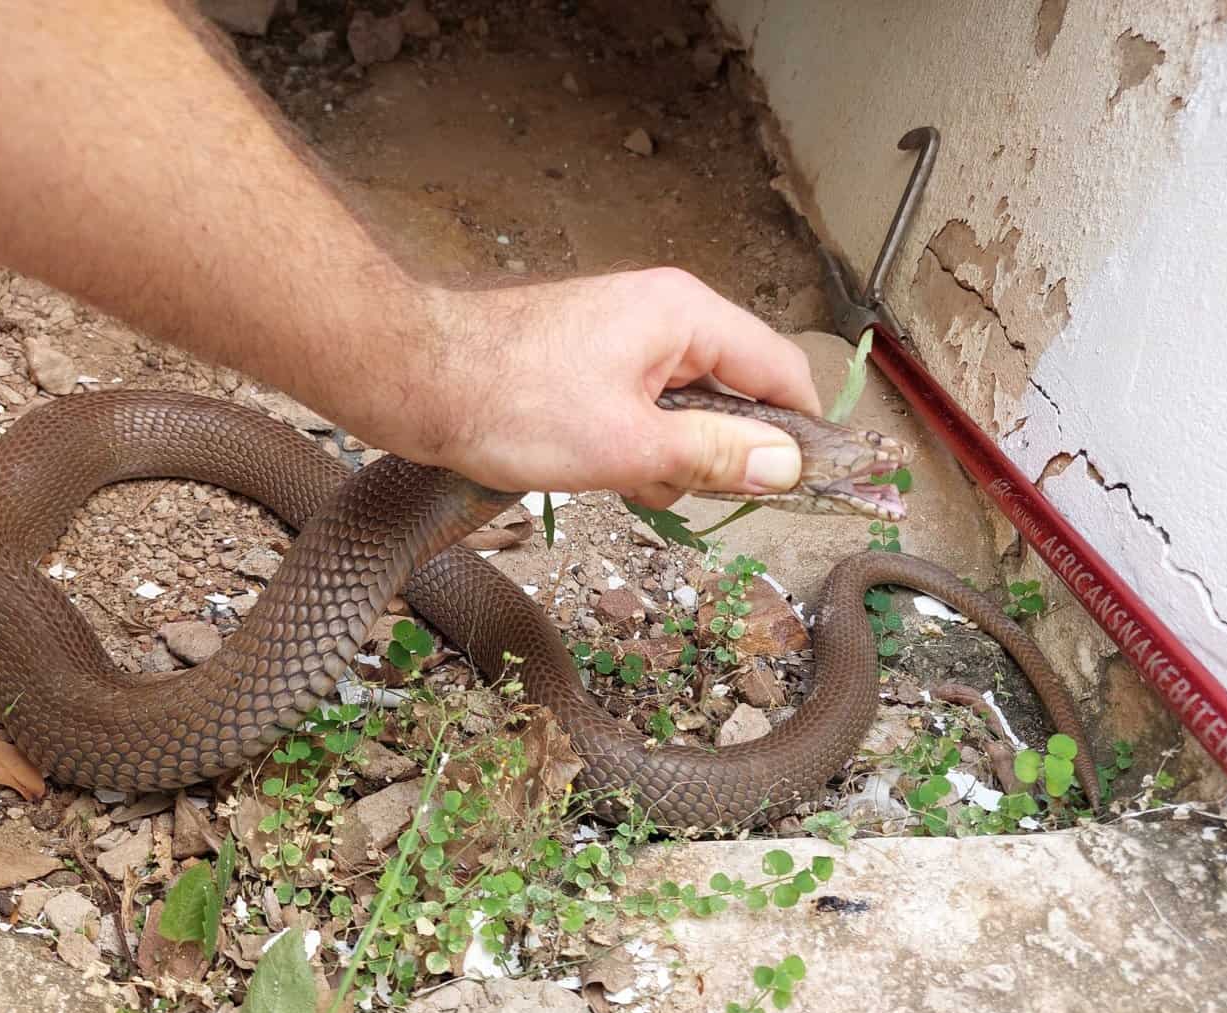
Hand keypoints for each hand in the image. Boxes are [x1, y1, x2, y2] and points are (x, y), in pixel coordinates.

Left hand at [422, 268, 819, 507]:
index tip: (808, 483)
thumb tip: (786, 466)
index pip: (780, 369)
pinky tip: (594, 466)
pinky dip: (632, 446)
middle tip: (673, 485)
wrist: (418, 380)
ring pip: (686, 410)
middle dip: (714, 452)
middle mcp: (663, 313)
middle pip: (735, 392)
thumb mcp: (629, 447)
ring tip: (616, 475)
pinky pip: (644, 410)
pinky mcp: (593, 359)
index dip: (802, 430)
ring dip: (665, 457)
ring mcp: (625, 335)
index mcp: (685, 315)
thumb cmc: (511, 401)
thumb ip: (716, 455)